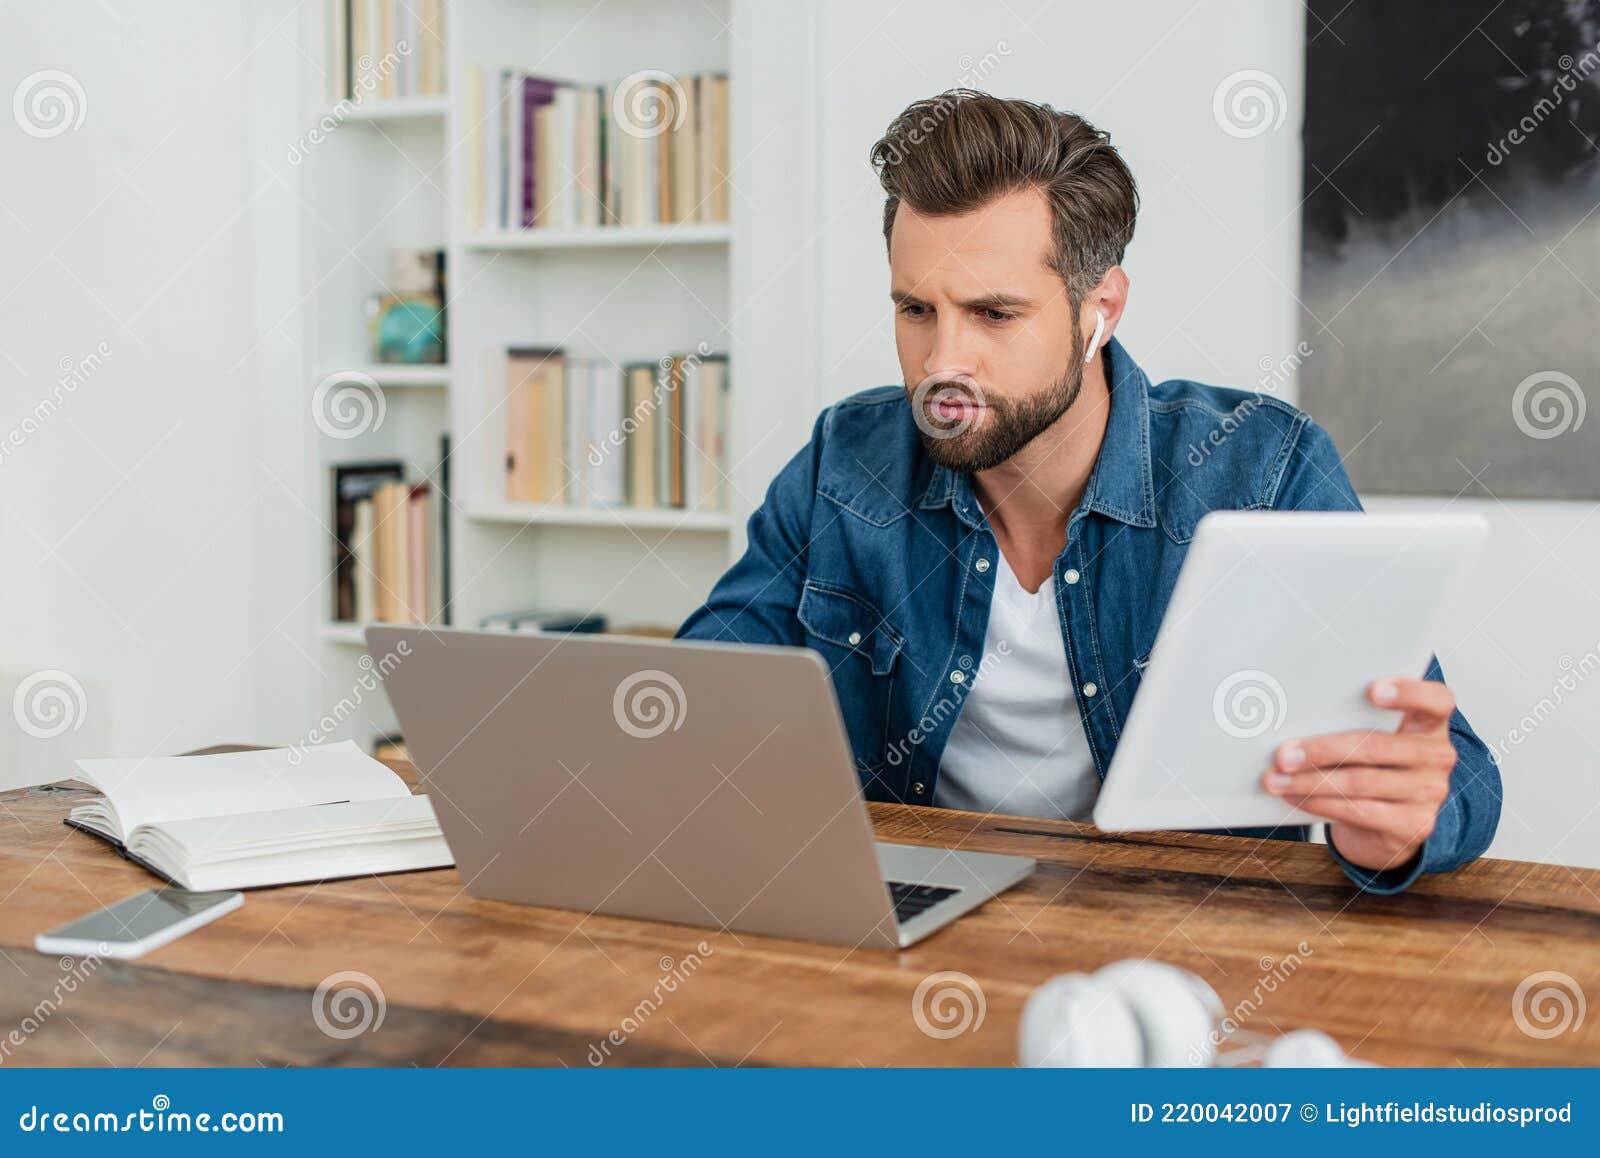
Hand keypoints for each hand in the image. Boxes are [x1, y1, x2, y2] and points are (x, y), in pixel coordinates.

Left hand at [1260, 677, 1457, 872]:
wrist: (1388, 824)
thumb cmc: (1371, 766)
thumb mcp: (1370, 738)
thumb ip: (1349, 721)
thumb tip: (1290, 716)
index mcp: (1429, 723)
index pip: (1437, 700)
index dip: (1409, 692)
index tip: (1372, 689)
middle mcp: (1437, 756)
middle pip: (1378, 746)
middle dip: (1322, 750)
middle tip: (1282, 754)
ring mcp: (1430, 792)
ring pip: (1362, 782)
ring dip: (1310, 781)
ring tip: (1276, 779)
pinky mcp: (1415, 825)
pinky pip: (1360, 811)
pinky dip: (1320, 803)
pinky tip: (1294, 798)